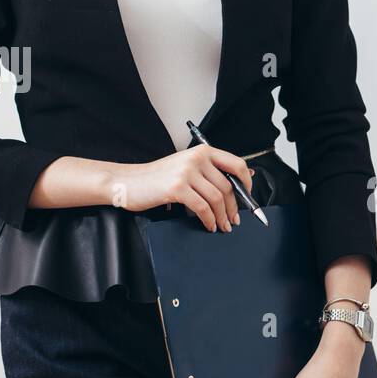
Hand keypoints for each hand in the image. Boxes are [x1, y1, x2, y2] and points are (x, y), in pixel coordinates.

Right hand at [105, 145, 254, 231]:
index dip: (247, 183)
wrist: (128, 181)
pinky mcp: (177, 188)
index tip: (248, 197)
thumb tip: (242, 178)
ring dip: (223, 216)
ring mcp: (186, 172)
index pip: (236, 164)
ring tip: (222, 226)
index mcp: (202, 152)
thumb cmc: (157, 177)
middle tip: (234, 219)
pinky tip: (208, 225)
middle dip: (234, 207)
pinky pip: (202, 208)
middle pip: (228, 186)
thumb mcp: (186, 167)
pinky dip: (209, 219)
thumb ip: (210, 171)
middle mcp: (196, 159)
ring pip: (217, 198)